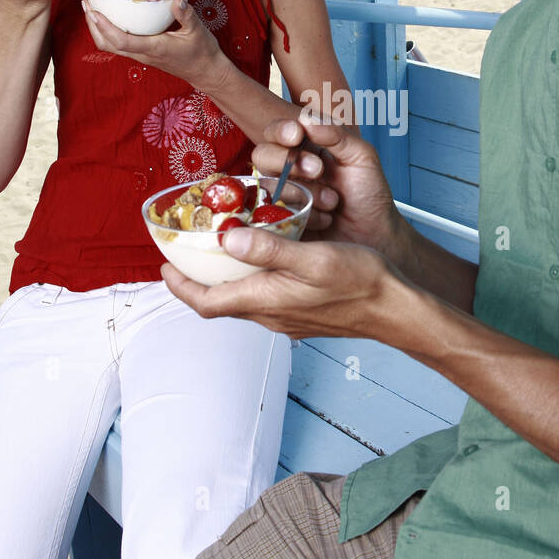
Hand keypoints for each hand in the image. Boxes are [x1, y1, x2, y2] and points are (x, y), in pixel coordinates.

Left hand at [82, 0, 225, 89]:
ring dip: (97, 29)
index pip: (122, 41)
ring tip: (92, 9)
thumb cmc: (202, 52)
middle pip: (108, 45)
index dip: (104, 27)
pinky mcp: (143, 55)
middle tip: (86, 3)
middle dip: (93, 26)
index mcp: (154, 48)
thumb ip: (186, 15)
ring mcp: (141, 56)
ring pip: (110, 47)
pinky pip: (119, 45)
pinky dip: (108, 32)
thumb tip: (175, 0)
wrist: (205, 72)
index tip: (93, 11)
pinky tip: (110, 18)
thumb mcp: (198, 31)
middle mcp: (143, 54)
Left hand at [161, 225, 407, 339]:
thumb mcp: (313, 258)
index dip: (180, 287)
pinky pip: (263, 298)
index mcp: (265, 301)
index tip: (163, 267)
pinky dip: (250, 280)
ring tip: (219, 253)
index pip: (206, 302)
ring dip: (225, 280)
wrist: (395, 309)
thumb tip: (226, 240)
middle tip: (186, 255)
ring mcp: (286, 318)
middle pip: (220, 302)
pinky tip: (263, 260)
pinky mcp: (301, 314)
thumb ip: (268, 249)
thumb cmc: (359, 282)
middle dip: (198, 281)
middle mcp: (270, 315)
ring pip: (242, 299)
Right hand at [251, 115, 406, 256]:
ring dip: (304, 191)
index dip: (281, 130)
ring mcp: (282, 198)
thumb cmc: (369, 195)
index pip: (278, 132)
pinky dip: (303, 214)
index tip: (296, 135)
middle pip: (263, 155)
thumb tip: (306, 120)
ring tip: (332, 201)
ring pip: (269, 185)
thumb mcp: (361, 157)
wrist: (376, 235)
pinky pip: (274, 215)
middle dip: (288, 160)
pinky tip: (325, 218)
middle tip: (318, 170)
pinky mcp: (280, 224)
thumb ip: (337, 134)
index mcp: (305, 149)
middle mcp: (289, 171)